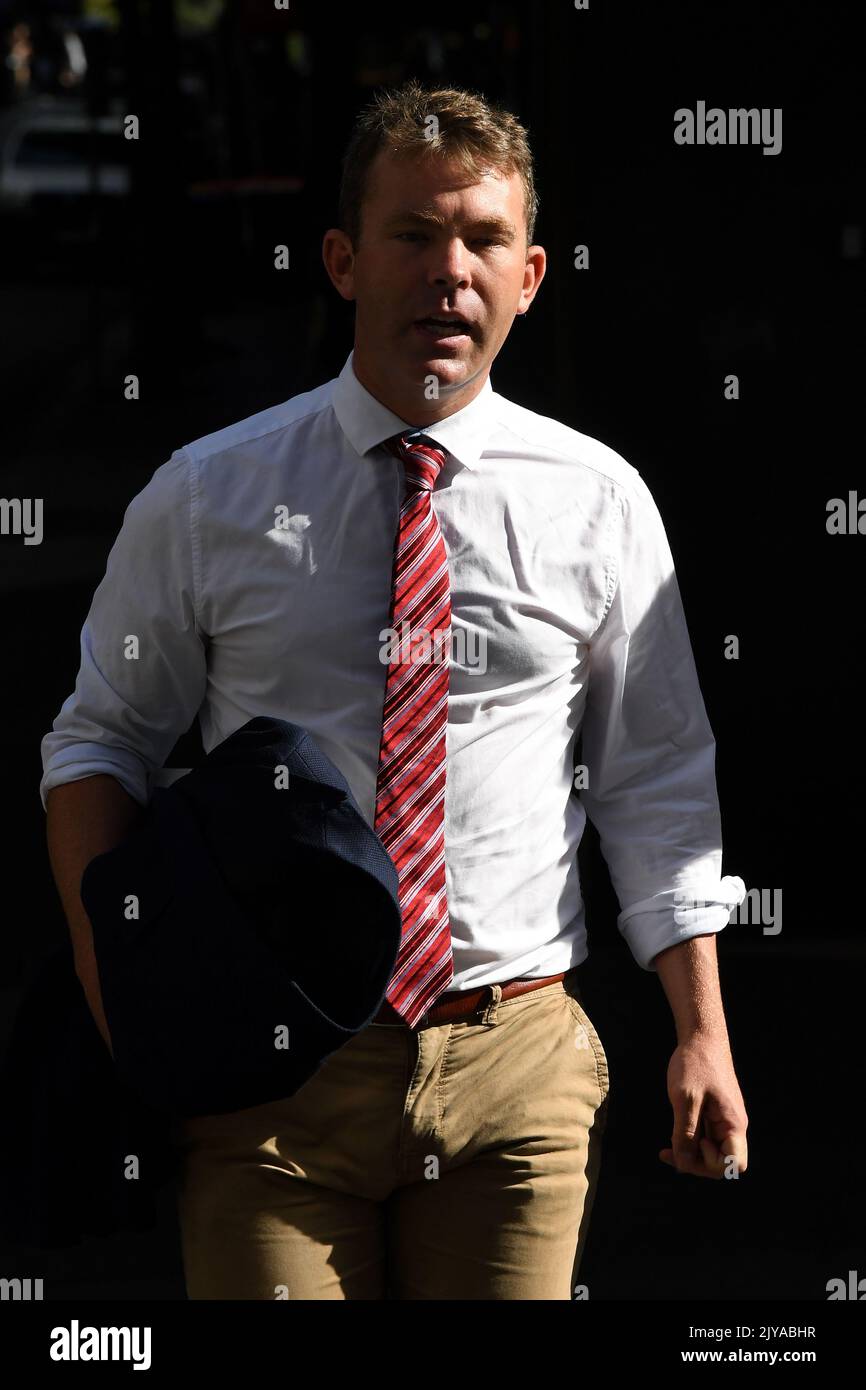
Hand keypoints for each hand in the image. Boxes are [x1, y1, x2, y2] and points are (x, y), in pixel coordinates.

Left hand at [659, 1032, 747, 1178]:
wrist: (701, 1036)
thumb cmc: (695, 1064)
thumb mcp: (685, 1099)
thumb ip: (685, 1133)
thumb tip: (683, 1164)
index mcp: (733, 1123)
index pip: (735, 1164)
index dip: (712, 1164)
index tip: (693, 1144)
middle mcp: (733, 1125)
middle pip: (722, 1162)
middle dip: (696, 1163)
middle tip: (669, 1152)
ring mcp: (724, 1120)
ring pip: (712, 1151)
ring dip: (690, 1154)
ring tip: (666, 1149)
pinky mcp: (715, 1114)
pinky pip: (706, 1138)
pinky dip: (690, 1142)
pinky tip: (672, 1138)